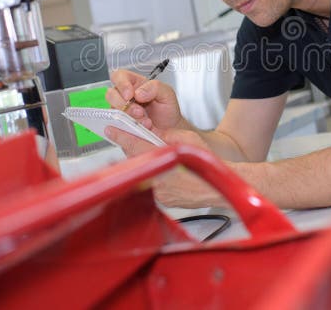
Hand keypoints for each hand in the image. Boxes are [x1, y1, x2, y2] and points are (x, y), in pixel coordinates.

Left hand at [103, 126, 224, 207]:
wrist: (220, 187)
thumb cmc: (208, 164)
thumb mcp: (188, 140)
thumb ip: (169, 135)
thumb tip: (155, 135)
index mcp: (164, 158)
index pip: (135, 145)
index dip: (121, 136)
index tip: (110, 129)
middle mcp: (159, 177)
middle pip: (137, 160)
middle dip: (135, 151)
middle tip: (136, 141)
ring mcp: (159, 192)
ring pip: (145, 174)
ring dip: (147, 165)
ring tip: (159, 159)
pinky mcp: (163, 201)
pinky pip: (153, 186)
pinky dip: (156, 177)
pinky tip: (167, 174)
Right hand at [106, 69, 185, 134]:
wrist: (170, 130)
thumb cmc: (167, 110)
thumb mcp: (167, 93)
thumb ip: (155, 87)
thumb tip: (138, 93)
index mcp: (135, 83)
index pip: (119, 76)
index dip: (121, 84)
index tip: (130, 94)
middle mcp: (125, 96)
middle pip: (111, 94)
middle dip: (124, 104)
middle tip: (140, 111)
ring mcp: (121, 111)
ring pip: (113, 111)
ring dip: (128, 117)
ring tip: (145, 121)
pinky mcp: (120, 125)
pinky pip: (115, 125)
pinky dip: (127, 128)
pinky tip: (140, 128)